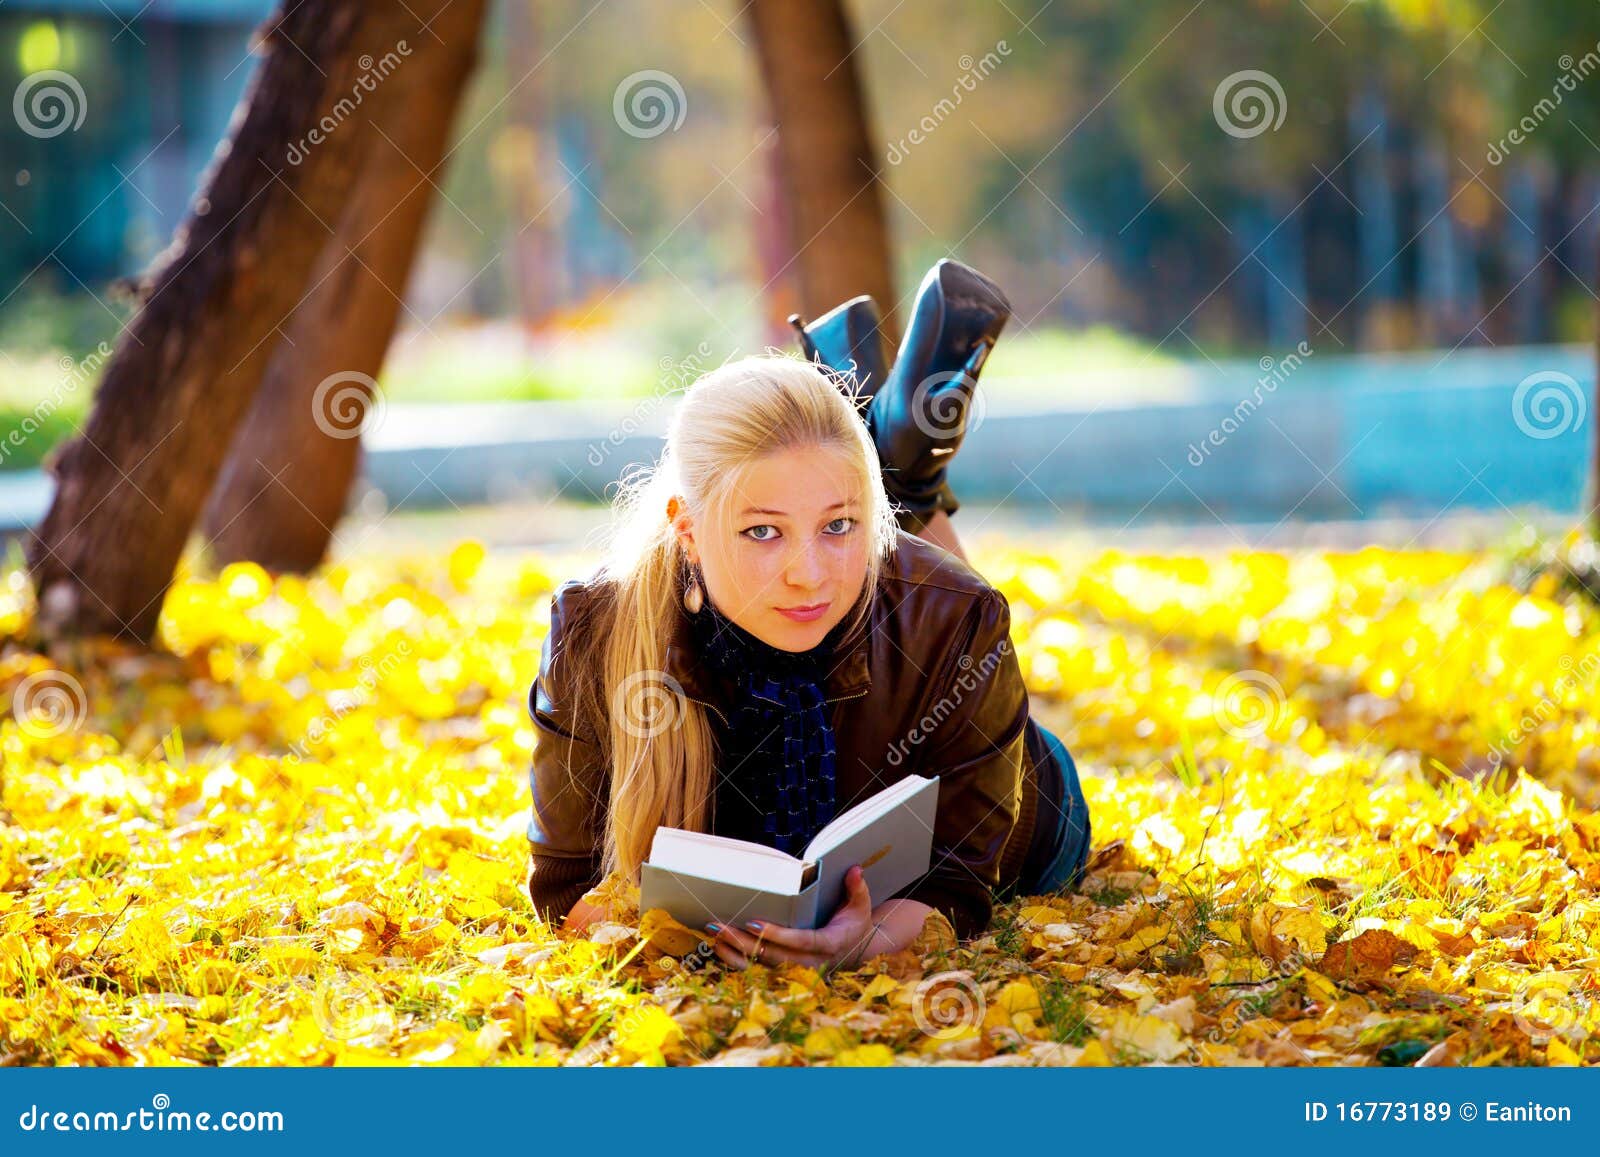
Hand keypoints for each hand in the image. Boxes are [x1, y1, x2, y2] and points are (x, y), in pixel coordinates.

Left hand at [706, 865, 876, 972]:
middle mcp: (810, 961)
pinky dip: (736, 959)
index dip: (776, 935)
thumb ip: (857, 889)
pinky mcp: (784, 968)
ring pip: (761, 964)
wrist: (855, 948)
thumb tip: (855, 871)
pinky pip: (757, 968)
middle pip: (773, 956)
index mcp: (828, 944)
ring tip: (714, 932)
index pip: (800, 942)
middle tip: (721, 926)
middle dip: (744, 942)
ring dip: (735, 950)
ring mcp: (795, 968)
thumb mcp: (861, 905)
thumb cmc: (854, 922)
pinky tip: (718, 945)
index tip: (754, 924)